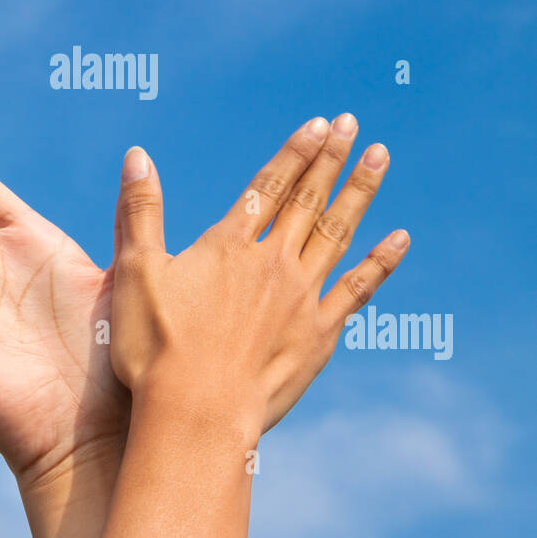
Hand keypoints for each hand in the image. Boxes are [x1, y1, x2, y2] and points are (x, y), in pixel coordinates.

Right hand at [111, 114, 408, 441]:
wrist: (197, 415)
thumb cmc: (156, 349)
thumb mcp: (136, 272)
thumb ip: (140, 211)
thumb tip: (137, 155)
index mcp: (229, 246)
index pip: (269, 185)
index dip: (294, 152)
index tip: (317, 124)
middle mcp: (273, 263)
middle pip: (308, 199)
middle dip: (331, 157)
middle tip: (351, 122)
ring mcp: (302, 299)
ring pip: (338, 232)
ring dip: (360, 192)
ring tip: (380, 158)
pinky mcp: (319, 336)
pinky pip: (359, 289)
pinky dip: (380, 262)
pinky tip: (401, 239)